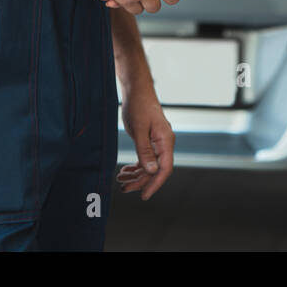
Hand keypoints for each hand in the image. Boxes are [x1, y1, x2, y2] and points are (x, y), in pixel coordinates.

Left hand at [117, 82, 173, 199]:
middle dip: (140, 181)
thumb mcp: (139, 129)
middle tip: (123, 188)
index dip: (155, 184)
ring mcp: (157, 143)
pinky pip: (145, 159)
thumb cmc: (139, 106)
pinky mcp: (149, 141)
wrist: (137, 90)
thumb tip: (152, 171)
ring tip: (121, 179)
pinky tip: (125, 170)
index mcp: (166, 141)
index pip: (165, 168)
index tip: (144, 195)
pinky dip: (136, 166)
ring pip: (149, 166)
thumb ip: (145, 151)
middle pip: (156, 170)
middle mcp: (164, 144)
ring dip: (136, 175)